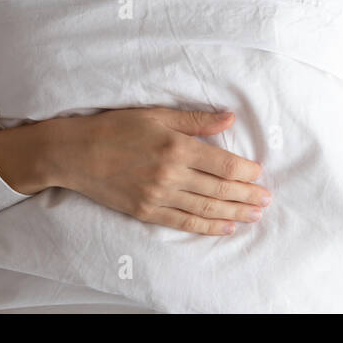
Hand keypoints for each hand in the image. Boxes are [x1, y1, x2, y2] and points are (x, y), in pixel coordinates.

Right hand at [52, 107, 272, 235]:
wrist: (76, 153)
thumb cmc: (116, 127)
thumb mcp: (156, 115)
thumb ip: (196, 120)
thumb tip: (229, 119)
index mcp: (176, 147)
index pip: (223, 164)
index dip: (245, 171)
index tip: (259, 174)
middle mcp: (171, 175)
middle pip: (219, 189)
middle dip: (246, 195)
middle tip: (267, 199)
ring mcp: (158, 196)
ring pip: (206, 208)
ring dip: (234, 213)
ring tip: (254, 215)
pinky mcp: (146, 212)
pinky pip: (184, 222)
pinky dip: (207, 226)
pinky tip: (225, 227)